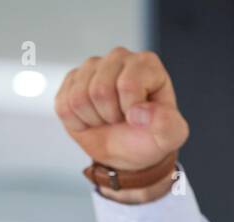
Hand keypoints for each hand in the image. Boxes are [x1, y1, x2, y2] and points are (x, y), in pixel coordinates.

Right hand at [55, 47, 188, 172]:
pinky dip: (77, 122)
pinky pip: (63, 105)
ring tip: (107, 118)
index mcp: (146, 63)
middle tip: (121, 120)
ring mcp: (92, 67)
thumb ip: (168, 125)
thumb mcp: (169, 137)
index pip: (128, 85)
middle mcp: (119, 57)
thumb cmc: (149, 138)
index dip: (130, 111)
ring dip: (94, 119)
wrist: (127, 152)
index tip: (138, 118)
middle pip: (100, 90)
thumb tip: (140, 113)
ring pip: (79, 98)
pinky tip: (92, 119)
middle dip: (110, 116)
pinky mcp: (71, 81)